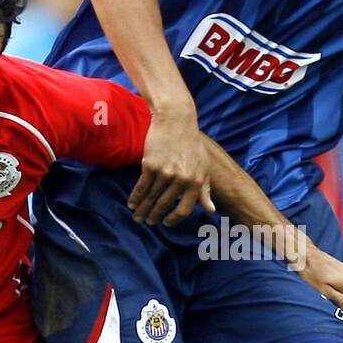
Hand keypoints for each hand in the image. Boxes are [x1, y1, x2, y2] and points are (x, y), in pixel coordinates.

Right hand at [128, 106, 213, 224]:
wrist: (176, 120)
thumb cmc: (192, 144)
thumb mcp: (203, 167)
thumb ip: (205, 190)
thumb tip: (210, 210)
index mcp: (196, 182)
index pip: (184, 209)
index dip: (174, 219)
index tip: (166, 222)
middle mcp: (181, 179)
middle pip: (165, 205)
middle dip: (154, 216)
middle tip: (148, 222)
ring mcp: (165, 173)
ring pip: (151, 197)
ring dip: (143, 209)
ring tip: (137, 217)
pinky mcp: (150, 165)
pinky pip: (141, 186)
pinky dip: (135, 197)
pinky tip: (132, 204)